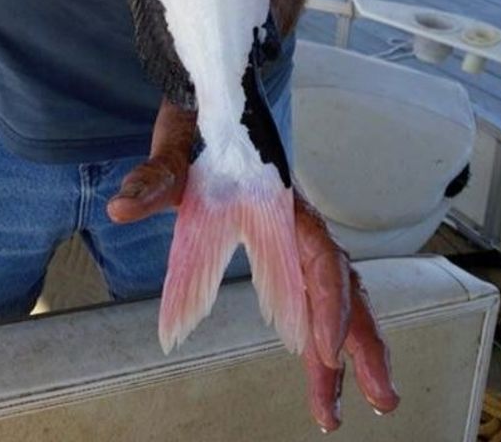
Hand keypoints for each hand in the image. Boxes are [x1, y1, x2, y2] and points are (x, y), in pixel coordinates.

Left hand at [107, 99, 398, 431]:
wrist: (213, 95)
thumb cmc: (199, 123)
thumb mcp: (175, 149)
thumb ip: (155, 177)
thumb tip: (121, 206)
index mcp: (279, 198)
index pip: (317, 252)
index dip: (327, 299)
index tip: (324, 348)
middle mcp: (297, 221)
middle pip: (343, 283)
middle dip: (362, 341)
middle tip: (379, 400)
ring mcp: (295, 236)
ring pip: (338, 293)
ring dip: (353, 346)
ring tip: (361, 404)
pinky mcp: (284, 247)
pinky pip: (316, 292)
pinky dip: (328, 332)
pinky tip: (326, 368)